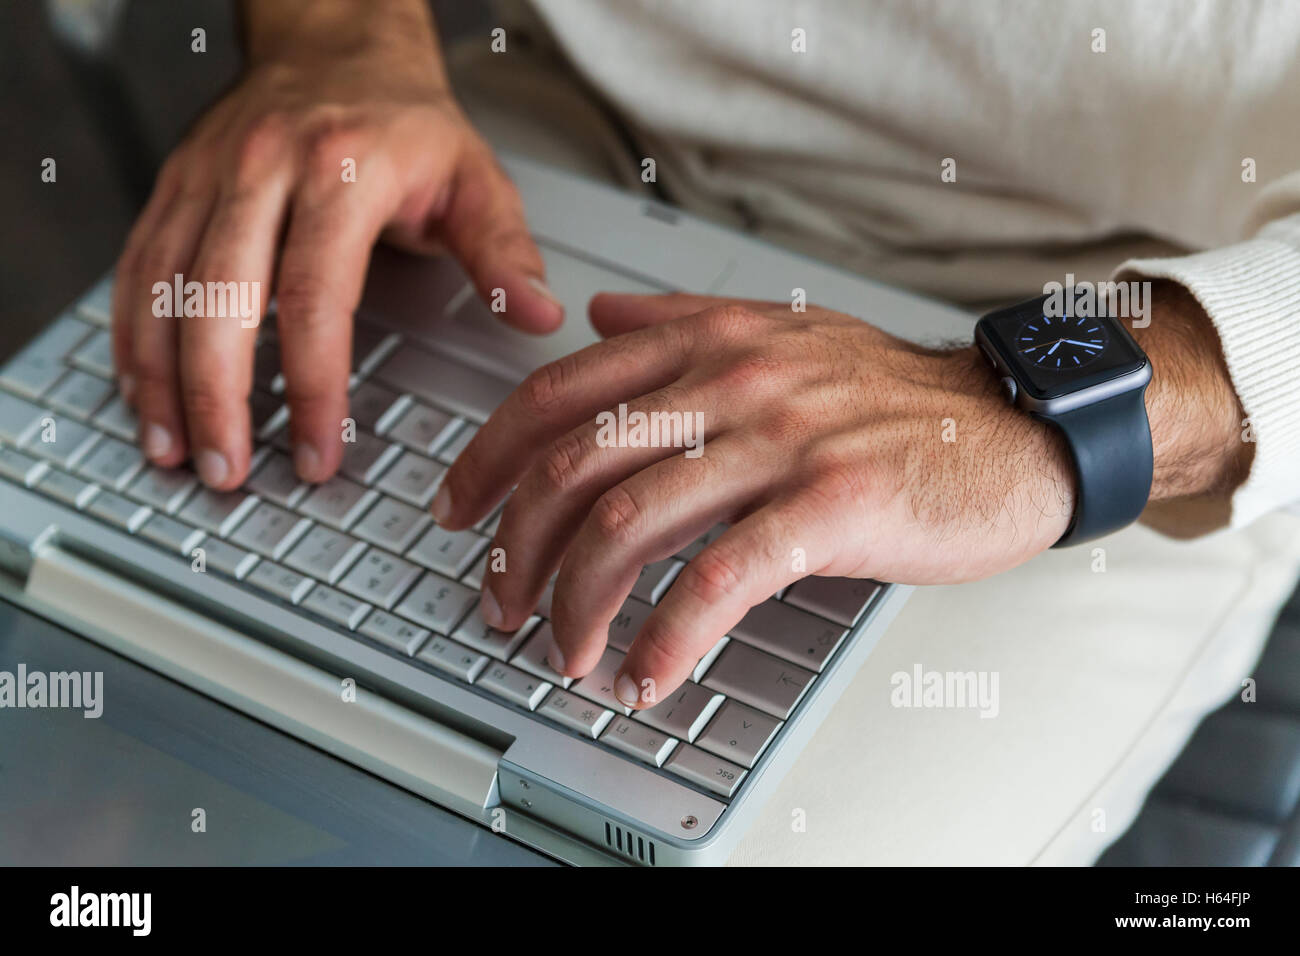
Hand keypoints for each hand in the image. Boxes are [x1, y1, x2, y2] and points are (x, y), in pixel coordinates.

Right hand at [111, 0, 560, 488]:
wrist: (334, 43)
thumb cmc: (405, 122)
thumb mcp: (473, 178)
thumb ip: (503, 252)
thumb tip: (540, 316)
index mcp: (340, 172)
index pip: (316, 296)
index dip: (313, 385)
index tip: (319, 451)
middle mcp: (261, 170)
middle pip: (221, 300)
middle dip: (217, 399)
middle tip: (228, 472)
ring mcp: (207, 176)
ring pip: (164, 288)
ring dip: (162, 379)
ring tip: (174, 450)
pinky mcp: (173, 185)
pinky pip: (137, 267)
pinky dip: (133, 335)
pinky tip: (142, 390)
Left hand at [433, 293, 1078, 708]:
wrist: (1008, 423)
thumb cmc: (891, 393)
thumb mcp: (780, 331)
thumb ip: (681, 323)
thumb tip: (601, 315)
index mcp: (706, 344)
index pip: (557, 395)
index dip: (488, 458)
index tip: (460, 512)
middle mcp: (730, 383)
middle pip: (574, 466)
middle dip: (519, 549)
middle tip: (501, 602)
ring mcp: (779, 441)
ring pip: (630, 525)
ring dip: (579, 604)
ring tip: (568, 653)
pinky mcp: (828, 505)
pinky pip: (719, 578)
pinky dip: (668, 637)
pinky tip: (648, 673)